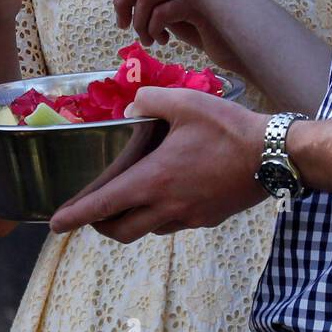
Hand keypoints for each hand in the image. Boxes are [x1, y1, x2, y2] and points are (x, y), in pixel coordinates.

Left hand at [48, 87, 269, 242]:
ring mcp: (190, 216)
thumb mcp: (185, 102)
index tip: (56, 225)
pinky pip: (174, 223)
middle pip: (122, 231)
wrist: (275, 156)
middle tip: (95, 213)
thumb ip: (150, 99)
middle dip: (102, 226)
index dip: (76, 216)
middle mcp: (168, 206)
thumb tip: (132, 105)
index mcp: (155, 180)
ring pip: (149, 229)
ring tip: (134, 198)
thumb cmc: (229, 128)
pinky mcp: (208, 218)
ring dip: (134, 220)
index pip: (104, 205)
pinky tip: (172, 193)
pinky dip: (162, 215)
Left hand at [90, 0, 244, 75]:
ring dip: (139, 22)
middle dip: (121, 2)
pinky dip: (154, 29)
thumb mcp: (157, 11)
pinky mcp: (198, 4)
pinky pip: (164, 11)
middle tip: (122, 24)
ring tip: (145, 37)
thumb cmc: (194, 26)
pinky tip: (161, 39)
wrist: (231, 44)